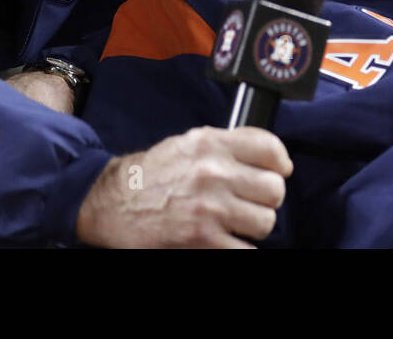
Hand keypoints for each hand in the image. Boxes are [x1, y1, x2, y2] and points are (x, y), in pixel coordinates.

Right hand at [76, 126, 292, 248]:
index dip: (280, 163)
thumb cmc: (152, 173)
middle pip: (275, 189)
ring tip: (235, 222)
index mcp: (211, 143)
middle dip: (265, 198)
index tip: (278, 171)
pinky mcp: (202, 239)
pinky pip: (247, 250)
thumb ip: (226, 146)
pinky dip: (240, 248)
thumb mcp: (188, 144)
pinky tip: (225, 240)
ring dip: (254, 226)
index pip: (270, 148)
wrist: (112, 202)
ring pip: (266, 221)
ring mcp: (209, 207)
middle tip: (250, 201)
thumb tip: (271, 158)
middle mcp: (213, 172)